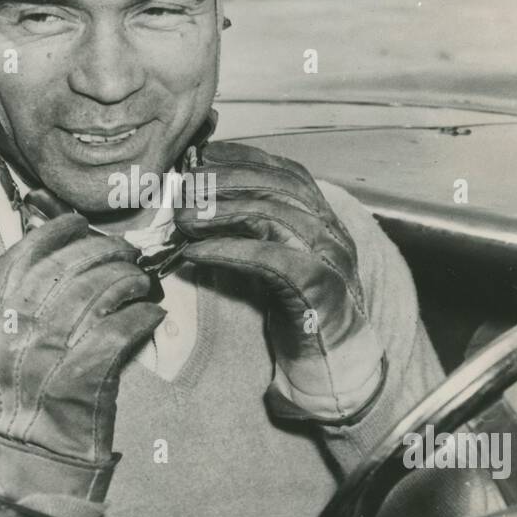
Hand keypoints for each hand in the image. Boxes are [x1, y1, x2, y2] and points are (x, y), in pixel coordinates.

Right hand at [0, 213, 163, 516]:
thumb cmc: (27, 402)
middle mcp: (17, 338)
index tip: (77, 221)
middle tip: (125, 252)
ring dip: (127, 279)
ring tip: (141, 282)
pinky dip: (142, 315)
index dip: (49, 234)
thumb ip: (20, 308)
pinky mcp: (83, 381)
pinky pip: (120, 329)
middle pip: (64, 270)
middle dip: (101, 251)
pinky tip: (153, 312)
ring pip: (96, 294)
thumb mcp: (4, 352)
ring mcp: (49, 359)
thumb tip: (56, 255)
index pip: (17, 262)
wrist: (37, 463)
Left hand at [174, 142, 385, 424]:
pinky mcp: (318, 287)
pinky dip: (230, 251)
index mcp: (322, 214)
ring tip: (183, 217)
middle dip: (224, 180)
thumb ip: (251, 226)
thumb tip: (197, 200)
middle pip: (276, 185)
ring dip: (221, 212)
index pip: (284, 170)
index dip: (241, 157)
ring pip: (273, 215)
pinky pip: (270, 259)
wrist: (333, 360)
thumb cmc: (297, 306)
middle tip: (182, 187)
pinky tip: (196, 253)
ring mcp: (329, 255)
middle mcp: (329, 227)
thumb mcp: (275, 256)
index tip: (199, 156)